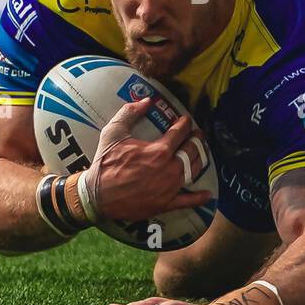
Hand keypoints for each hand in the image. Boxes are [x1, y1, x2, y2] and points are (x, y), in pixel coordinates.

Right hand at [85, 97, 211, 220]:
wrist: (97, 195)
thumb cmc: (105, 163)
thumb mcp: (113, 133)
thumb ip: (129, 113)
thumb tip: (146, 101)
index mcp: (159, 151)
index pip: (180, 132)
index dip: (185, 123)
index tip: (186, 120)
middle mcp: (169, 169)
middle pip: (192, 151)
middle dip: (197, 140)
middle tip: (198, 135)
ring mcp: (170, 188)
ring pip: (193, 171)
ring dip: (201, 160)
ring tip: (202, 153)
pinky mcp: (166, 203)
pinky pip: (187, 201)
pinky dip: (199, 198)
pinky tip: (207, 194)